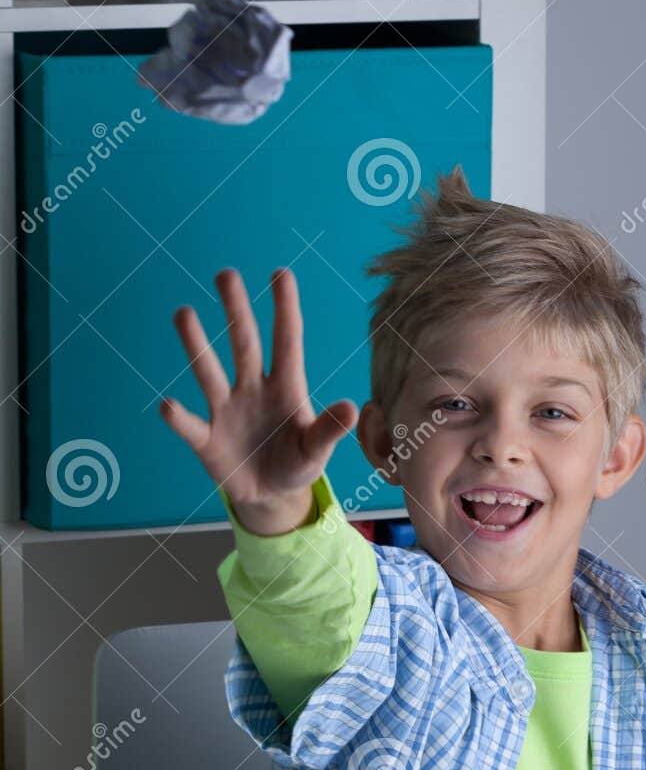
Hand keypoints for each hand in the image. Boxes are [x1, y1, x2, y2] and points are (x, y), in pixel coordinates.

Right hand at [163, 266, 357, 534]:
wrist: (272, 496)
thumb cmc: (299, 463)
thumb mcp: (318, 450)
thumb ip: (330, 430)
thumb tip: (352, 407)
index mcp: (286, 387)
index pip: (287, 342)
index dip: (284, 309)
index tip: (280, 273)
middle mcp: (253, 390)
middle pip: (244, 345)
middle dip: (237, 311)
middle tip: (226, 274)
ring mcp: (227, 411)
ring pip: (210, 373)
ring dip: (196, 346)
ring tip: (184, 314)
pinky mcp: (207, 441)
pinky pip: (191, 426)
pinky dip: (180, 419)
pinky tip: (168, 406)